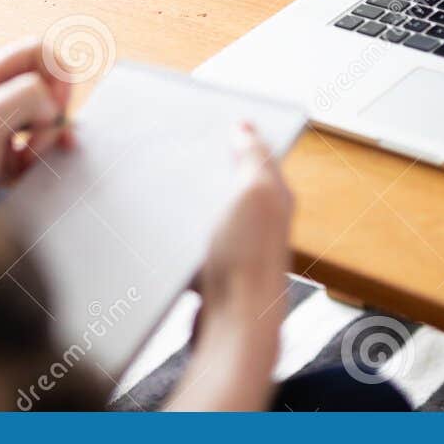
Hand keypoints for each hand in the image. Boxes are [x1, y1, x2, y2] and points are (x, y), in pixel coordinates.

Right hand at [168, 125, 292, 410]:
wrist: (233, 327)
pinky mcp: (217, 270)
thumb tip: (245, 129)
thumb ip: (252, 158)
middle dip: (213, 161)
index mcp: (276, 196)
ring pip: (214, 209)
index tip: (217, 116)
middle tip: (186, 145)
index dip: (242, 133)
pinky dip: (184, 230)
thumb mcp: (254, 194)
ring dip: (195, 197)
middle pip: (236, 179)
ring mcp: (239, 247)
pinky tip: (167, 227)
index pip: (261, 153)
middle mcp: (263, 221)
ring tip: (170, 182)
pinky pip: (198, 239)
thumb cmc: (248, 261)